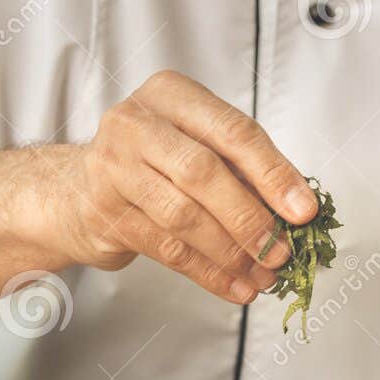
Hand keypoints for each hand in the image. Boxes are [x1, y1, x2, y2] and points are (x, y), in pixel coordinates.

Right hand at [50, 71, 317, 304]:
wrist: (74, 190)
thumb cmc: (152, 162)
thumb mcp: (195, 144)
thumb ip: (241, 167)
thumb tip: (296, 211)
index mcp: (170, 93)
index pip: (233, 131)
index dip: (274, 174)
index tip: (304, 210)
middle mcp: (135, 122)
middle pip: (204, 173)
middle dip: (250, 218)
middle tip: (281, 250)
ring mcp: (112, 166)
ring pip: (183, 215)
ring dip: (230, 252)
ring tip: (262, 274)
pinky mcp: (103, 212)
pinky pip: (166, 248)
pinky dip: (207, 272)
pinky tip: (233, 286)